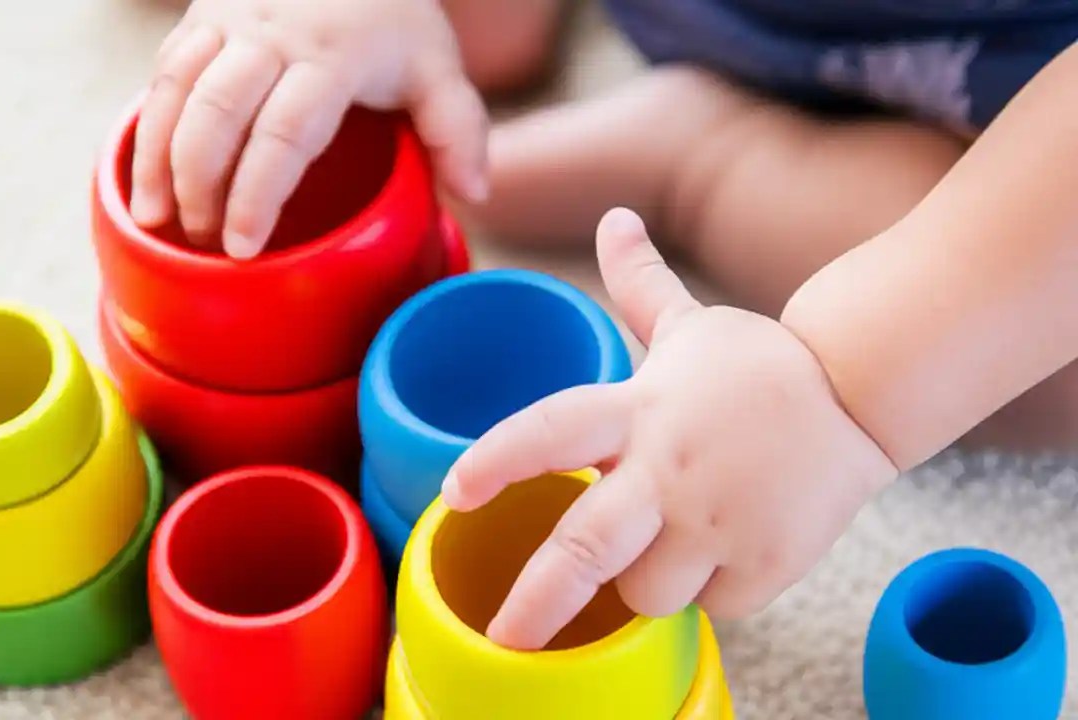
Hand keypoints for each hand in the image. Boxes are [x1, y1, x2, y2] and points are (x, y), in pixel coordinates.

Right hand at [130, 0, 488, 256]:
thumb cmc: (394, 19)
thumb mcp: (438, 66)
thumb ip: (458, 128)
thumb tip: (475, 195)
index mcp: (333, 56)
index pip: (284, 133)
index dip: (257, 194)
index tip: (243, 247)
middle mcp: (272, 34)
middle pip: (218, 113)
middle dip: (199, 185)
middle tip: (202, 243)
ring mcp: (229, 20)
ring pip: (178, 90)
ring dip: (160, 159)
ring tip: (155, 220)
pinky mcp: (200, 15)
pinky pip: (164, 71)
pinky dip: (151, 124)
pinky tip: (148, 174)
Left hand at [441, 208, 898, 649]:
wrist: (862, 394)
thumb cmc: (760, 366)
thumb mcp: (689, 324)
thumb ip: (638, 282)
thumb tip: (614, 219)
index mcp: (638, 409)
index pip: (549, 430)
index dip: (496, 460)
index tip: (454, 492)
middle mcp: (667, 469)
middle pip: (585, 549)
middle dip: (539, 602)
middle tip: (503, 640)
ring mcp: (717, 521)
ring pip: (644, 591)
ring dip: (644, 579)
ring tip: (676, 536)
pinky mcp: (764, 564)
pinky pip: (710, 606)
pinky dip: (710, 591)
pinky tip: (731, 547)